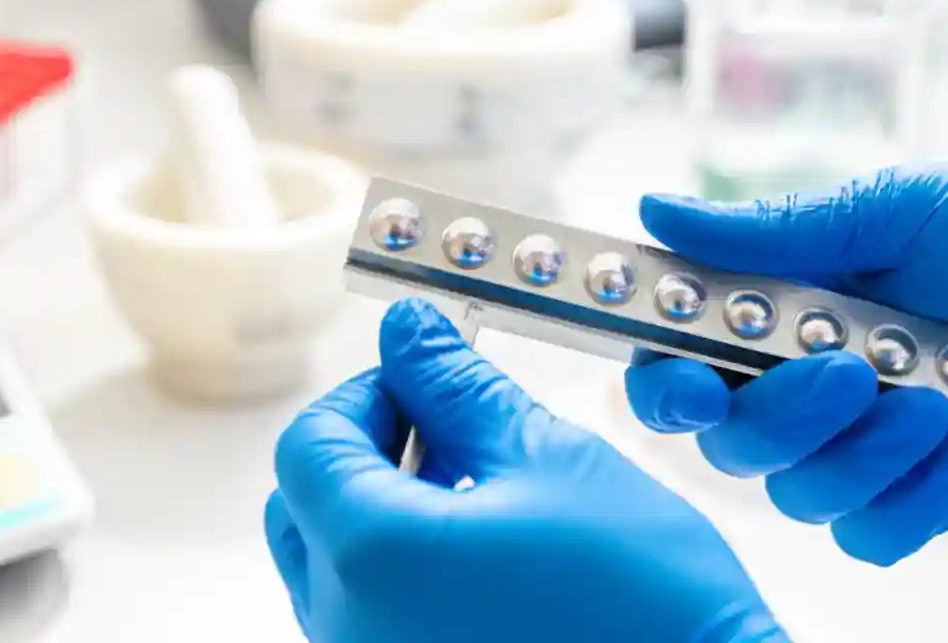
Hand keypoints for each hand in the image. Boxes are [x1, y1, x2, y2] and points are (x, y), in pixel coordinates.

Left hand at [266, 299, 787, 642]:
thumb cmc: (647, 604)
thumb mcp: (549, 463)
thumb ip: (459, 388)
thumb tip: (410, 332)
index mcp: (373, 558)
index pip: (309, 444)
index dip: (362, 395)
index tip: (422, 382)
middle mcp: (350, 628)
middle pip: (300, 507)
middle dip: (361, 449)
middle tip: (443, 428)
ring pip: (329, 566)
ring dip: (379, 509)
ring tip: (475, 492)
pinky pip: (365, 618)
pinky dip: (397, 570)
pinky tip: (478, 552)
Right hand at [628, 166, 947, 565]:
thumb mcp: (900, 209)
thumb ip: (776, 230)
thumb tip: (657, 213)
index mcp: (788, 309)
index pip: (682, 360)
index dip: (664, 380)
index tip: (691, 374)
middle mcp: (811, 383)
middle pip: (727, 443)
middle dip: (778, 415)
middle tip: (848, 369)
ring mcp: (869, 444)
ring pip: (795, 494)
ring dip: (860, 452)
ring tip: (935, 395)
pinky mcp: (929, 496)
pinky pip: (871, 535)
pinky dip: (911, 500)